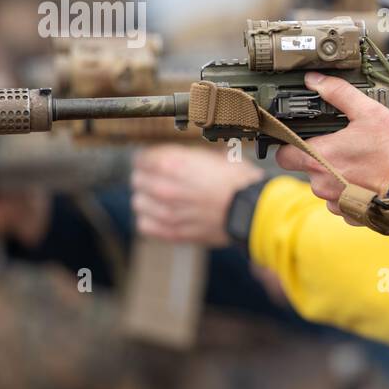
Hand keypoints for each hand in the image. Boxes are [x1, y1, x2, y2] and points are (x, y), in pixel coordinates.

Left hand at [131, 144, 264, 246]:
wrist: (251, 210)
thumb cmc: (239, 182)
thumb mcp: (215, 156)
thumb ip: (191, 157)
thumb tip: (185, 156)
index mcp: (172, 164)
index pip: (141, 158)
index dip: (149, 159)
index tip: (156, 162)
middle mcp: (164, 187)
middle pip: (137, 180)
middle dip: (147, 178)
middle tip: (159, 180)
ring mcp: (167, 212)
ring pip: (138, 202)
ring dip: (147, 200)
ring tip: (160, 200)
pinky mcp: (173, 232)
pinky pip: (144, 225)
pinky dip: (149, 220)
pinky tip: (160, 216)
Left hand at [274, 73, 388, 218]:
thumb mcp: (369, 111)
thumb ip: (337, 93)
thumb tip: (315, 80)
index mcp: (319, 157)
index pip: (283, 155)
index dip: (290, 145)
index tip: (304, 138)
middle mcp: (321, 183)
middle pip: (307, 169)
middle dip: (321, 159)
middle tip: (346, 147)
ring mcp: (336, 202)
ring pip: (325, 187)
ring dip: (337, 177)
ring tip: (362, 164)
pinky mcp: (351, 215)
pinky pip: (342, 202)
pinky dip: (351, 193)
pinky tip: (369, 181)